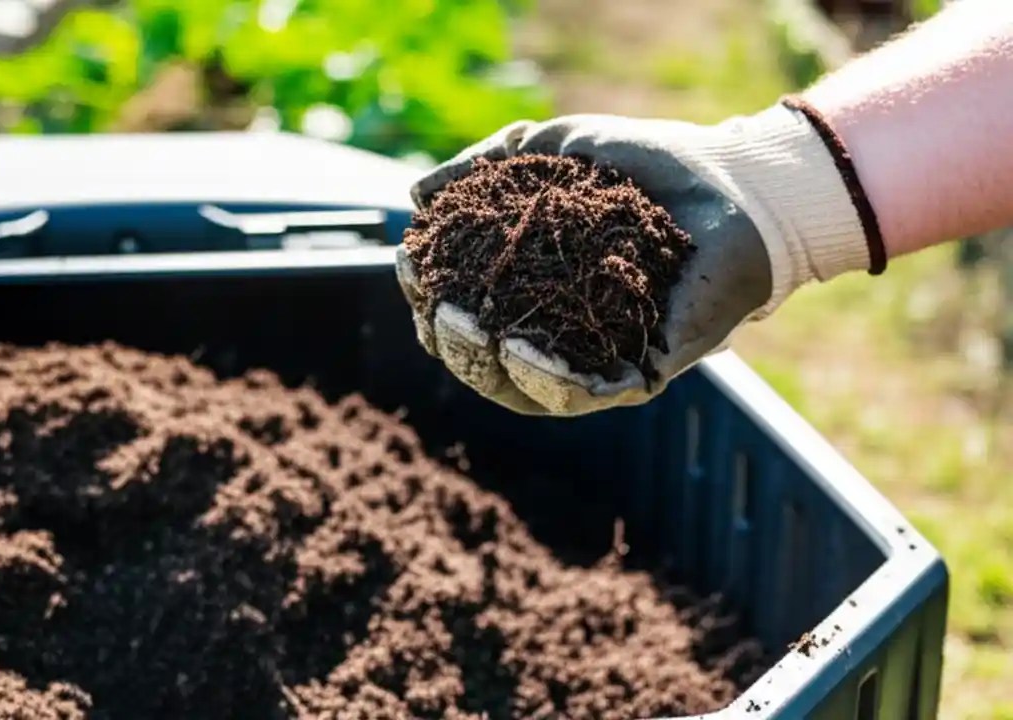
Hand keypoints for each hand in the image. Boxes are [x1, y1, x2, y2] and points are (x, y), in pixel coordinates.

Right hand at [397, 104, 872, 414]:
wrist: (733, 179)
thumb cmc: (645, 167)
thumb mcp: (552, 151)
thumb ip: (485, 169)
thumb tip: (417, 199)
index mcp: (531, 294)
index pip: (462, 313)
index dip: (425, 295)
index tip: (407, 263)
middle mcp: (558, 335)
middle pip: (481, 363)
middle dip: (447, 340)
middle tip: (433, 307)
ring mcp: (598, 360)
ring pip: (522, 391)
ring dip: (482, 363)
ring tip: (464, 326)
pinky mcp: (643, 372)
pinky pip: (585, 394)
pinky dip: (546, 380)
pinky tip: (519, 350)